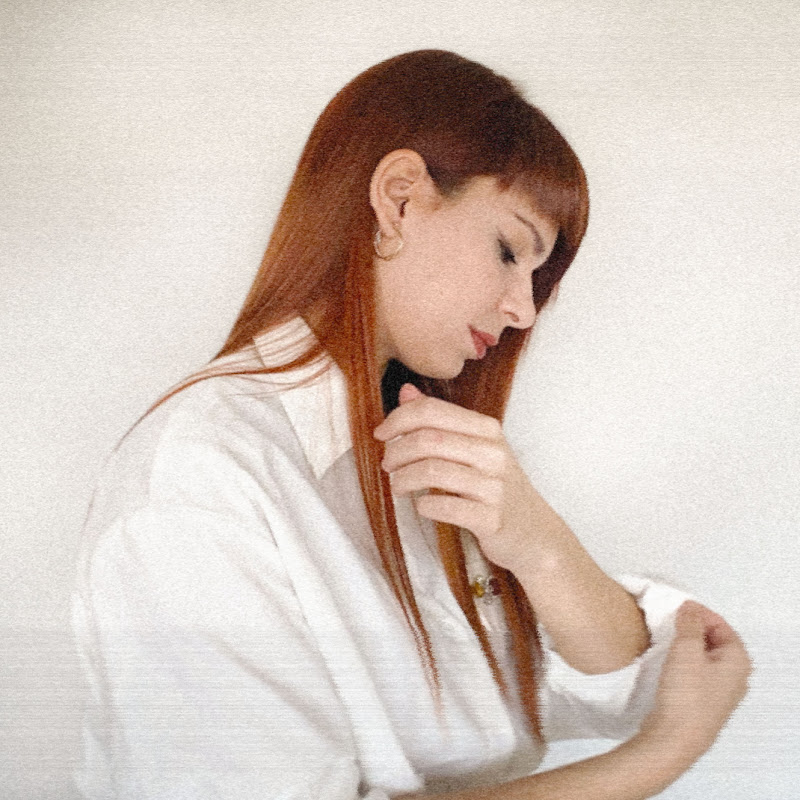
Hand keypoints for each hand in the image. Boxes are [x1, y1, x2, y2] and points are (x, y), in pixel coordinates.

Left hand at [373, 383, 540, 570]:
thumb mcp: (474, 447)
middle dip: (397, 451)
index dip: (399, 418)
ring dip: (404, 479)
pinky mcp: (492, 518)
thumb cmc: (494, 487)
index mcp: (487, 429)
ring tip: (398, 486)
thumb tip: (406, 391)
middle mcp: (493, 453)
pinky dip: (424, 505)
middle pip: (428, 439)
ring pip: (432, 471)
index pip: (433, 410)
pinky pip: (445, 506)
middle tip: (387, 465)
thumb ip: (439, 420)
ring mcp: (495, 486)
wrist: (534, 533)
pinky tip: (421, 506)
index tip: (381, 434)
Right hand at [638, 600, 750, 767]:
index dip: (701, 612)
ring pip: (705, 657)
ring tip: (667, 636)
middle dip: (694, 627)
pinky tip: (668, 661)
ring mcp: (720, 692)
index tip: (679, 606)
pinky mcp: (703, 702)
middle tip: (672, 619)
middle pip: (716, 641)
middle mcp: (735, 677)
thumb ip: (690, 624)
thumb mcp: (687, 650)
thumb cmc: (686, 696)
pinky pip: (698, 671)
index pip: (722, 625)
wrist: (675, 738)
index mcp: (738, 662)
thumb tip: (690, 609)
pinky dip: (685, 660)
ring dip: (688, 644)